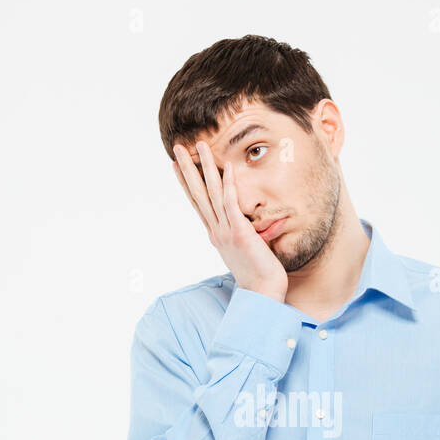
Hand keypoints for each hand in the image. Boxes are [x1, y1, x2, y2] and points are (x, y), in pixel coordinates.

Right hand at [172, 141, 288, 303]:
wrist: (262, 294)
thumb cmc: (258, 276)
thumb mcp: (245, 251)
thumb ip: (242, 235)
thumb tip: (246, 228)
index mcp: (216, 235)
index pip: (198, 203)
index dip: (186, 183)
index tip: (176, 166)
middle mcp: (216, 231)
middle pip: (198, 194)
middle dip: (186, 169)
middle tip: (177, 148)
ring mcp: (226, 231)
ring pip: (211, 193)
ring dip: (204, 167)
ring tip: (198, 146)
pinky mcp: (239, 232)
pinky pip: (231, 203)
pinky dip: (228, 184)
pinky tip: (227, 166)